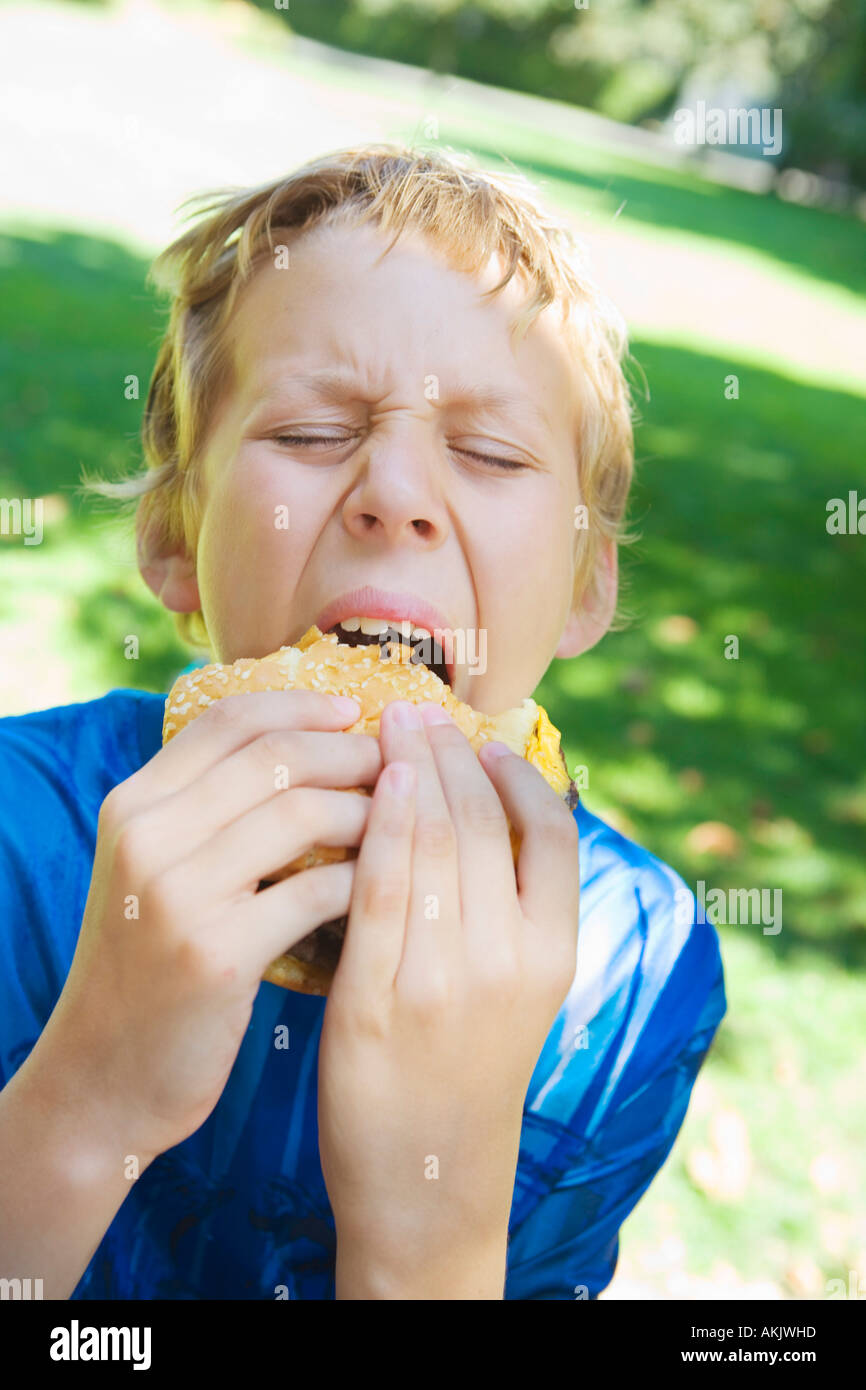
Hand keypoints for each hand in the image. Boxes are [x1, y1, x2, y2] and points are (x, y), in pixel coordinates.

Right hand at [41, 690, 379, 1167]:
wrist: (103, 1078)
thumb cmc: (150, 968)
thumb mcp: (155, 874)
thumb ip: (208, 811)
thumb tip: (308, 747)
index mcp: (134, 804)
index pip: (230, 719)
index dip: (303, 704)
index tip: (357, 709)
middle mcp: (147, 836)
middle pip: (275, 755)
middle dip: (352, 753)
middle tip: (401, 767)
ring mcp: (176, 894)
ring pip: (301, 812)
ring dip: (368, 814)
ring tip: (401, 826)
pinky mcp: (214, 954)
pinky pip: (315, 892)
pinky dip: (361, 881)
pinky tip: (382, 888)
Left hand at [317, 699, 579, 1285]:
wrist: (428, 1171)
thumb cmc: (469, 1068)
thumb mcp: (520, 991)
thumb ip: (511, 908)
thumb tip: (484, 811)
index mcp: (555, 953)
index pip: (552, 833)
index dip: (516, 774)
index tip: (484, 738)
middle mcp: (510, 960)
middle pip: (483, 824)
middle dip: (449, 755)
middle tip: (418, 710)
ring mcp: (445, 980)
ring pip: (431, 843)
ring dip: (409, 773)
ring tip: (388, 730)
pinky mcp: (380, 999)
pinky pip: (378, 889)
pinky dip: (376, 828)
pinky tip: (367, 791)